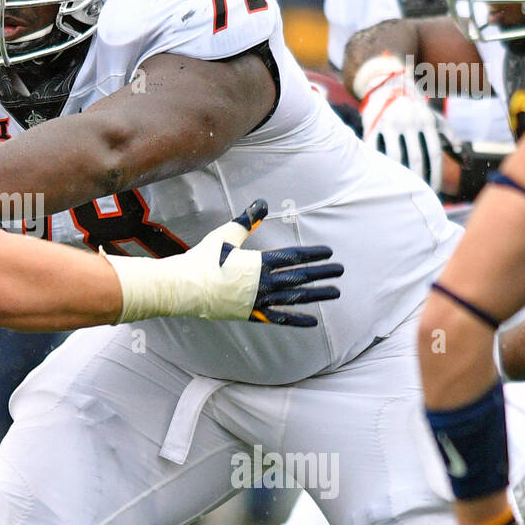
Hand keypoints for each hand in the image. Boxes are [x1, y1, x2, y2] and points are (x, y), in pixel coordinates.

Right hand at [105, 199, 343, 325]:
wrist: (184, 289)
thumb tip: (262, 202)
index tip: (329, 253)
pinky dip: (297, 320)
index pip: (293, 257)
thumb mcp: (225, 235)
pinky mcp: (251, 314)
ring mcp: (259, 301)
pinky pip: (279, 318)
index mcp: (258, 263)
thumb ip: (245, 220)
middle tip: (340, 270)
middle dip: (322, 273)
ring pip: (295, 298)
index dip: (313, 254)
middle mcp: (263, 284)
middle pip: (299, 277)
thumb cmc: (203, 260)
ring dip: (317, 295)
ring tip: (335, 293)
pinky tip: (312, 322)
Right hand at [354, 56, 452, 191]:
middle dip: (417, 179)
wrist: (388, 82)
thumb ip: (447, 132)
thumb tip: (459, 151)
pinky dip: (377, 163)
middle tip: (418, 196)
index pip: (433, 154)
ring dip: (397, 176)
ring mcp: (389, 123)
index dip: (435, 174)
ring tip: (400, 190)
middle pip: (414, 158)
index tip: (434, 190)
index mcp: (426, 121)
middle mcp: (409, 122)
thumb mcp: (433, 114)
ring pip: (394, 156)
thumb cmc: (414, 104)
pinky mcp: (372, 124)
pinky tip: (380, 176)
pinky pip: (374, 149)